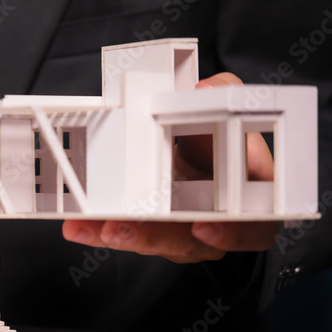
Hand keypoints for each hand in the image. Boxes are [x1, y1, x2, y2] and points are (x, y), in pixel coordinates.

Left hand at [61, 72, 279, 262]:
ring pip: (151, 243)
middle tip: (122, 228)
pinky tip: (77, 225)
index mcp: (252, 203)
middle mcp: (216, 225)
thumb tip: (202, 88)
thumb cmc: (221, 141)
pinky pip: (123, 235)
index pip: (253, 229)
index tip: (203, 226)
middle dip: (153, 237)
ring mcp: (179, 233)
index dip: (233, 234)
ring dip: (118, 236)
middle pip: (189, 244)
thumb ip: (225, 93)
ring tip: (92, 226)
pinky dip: (97, 231)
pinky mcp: (146, 231)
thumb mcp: (230, 108)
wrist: (198, 154)